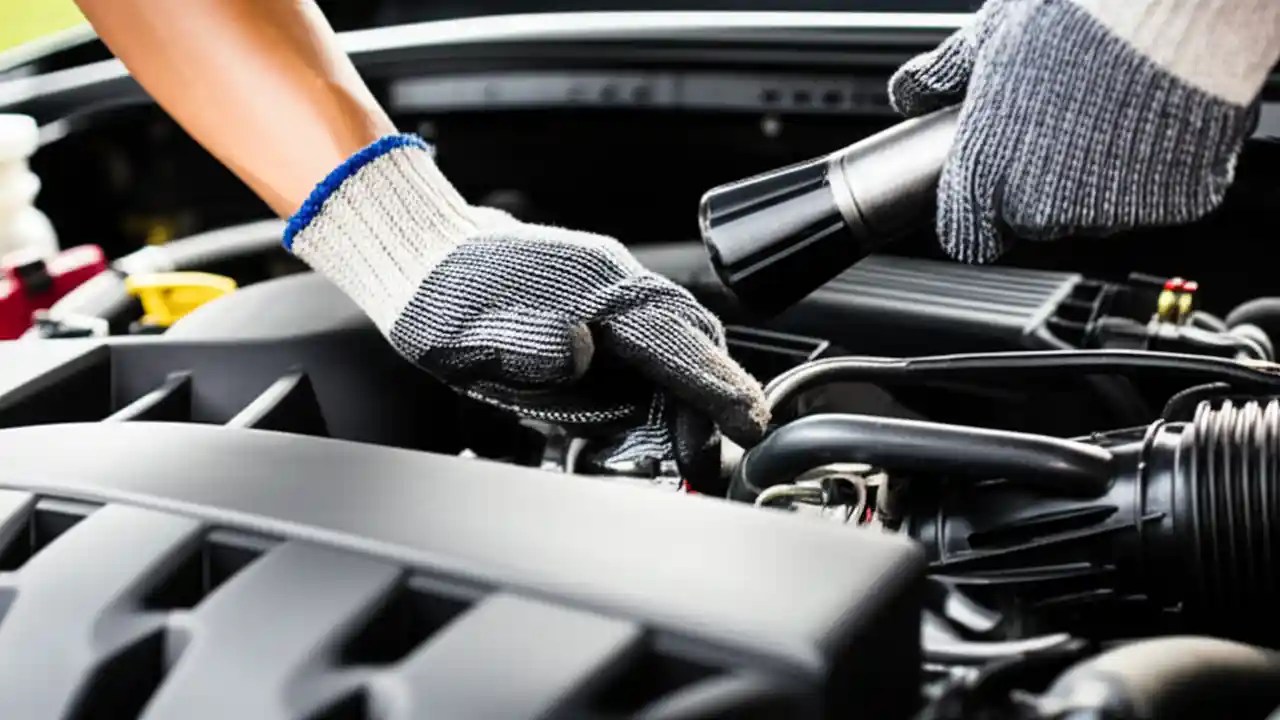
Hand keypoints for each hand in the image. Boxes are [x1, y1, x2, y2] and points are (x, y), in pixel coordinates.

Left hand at [285, 136, 767, 466]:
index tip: (749, 426)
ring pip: (677, 329)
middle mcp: (611, 280)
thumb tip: (583, 352)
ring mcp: (608, 278)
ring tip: (685, 430)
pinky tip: (651, 392)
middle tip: (710, 446)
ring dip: (692, 379)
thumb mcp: (472, 344)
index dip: (718, 390)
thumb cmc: (439, 304)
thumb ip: (533, 351)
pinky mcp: (597, 285)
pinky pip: (652, 323)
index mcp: (588, 296)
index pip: (675, 347)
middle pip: (693, 336)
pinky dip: (667, 361)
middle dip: (714, 391)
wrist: (416, 253)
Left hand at [889, 0, 1271, 262]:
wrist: (1174, 11)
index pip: (966, 237)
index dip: (977, 216)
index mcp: (985, 172)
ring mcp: (1108, 211)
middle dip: (1041, 188)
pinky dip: (1156, 175)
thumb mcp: (990, 36)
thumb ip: (943, 75)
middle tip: (1063, 128)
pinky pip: (1154, 202)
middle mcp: (1041, 204)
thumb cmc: (1080, 16)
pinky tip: (1154, 125)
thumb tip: (909, 91)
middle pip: (1031, 222)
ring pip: (1092, 216)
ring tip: (1112, 118)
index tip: (988, 196)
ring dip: (1097, 184)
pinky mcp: (1169, 206)